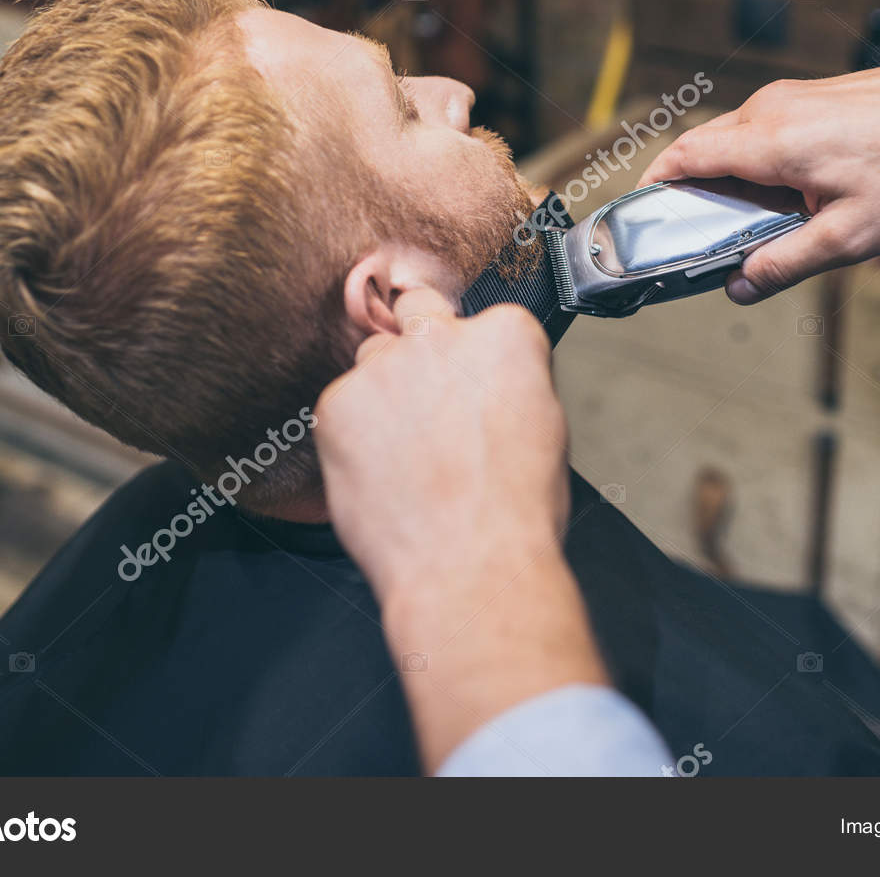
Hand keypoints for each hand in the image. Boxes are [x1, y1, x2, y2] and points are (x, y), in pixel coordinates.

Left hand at [313, 290, 606, 769]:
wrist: (469, 568)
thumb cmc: (515, 515)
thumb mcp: (543, 428)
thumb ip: (507, 385)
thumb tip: (487, 386)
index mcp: (506, 336)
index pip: (486, 322)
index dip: (478, 361)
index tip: (476, 391)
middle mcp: (441, 337)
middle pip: (418, 312)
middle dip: (421, 341)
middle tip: (428, 395)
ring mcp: (384, 367)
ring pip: (374, 362)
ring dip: (385, 393)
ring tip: (407, 457)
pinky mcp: (336, 403)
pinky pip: (341, 407)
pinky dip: (353, 435)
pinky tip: (381, 476)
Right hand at [640, 51, 879, 302]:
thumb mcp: (851, 237)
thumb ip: (785, 264)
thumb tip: (740, 286)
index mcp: (772, 141)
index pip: (684, 155)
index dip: (654, 186)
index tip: (641, 213)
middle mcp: (775, 108)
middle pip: (707, 148)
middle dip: (697, 192)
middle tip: (704, 236)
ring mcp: (798, 96)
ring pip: (742, 138)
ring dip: (738, 178)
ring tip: (767, 221)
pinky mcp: (820, 94)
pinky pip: (772, 128)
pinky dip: (768, 161)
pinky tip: (803, 194)